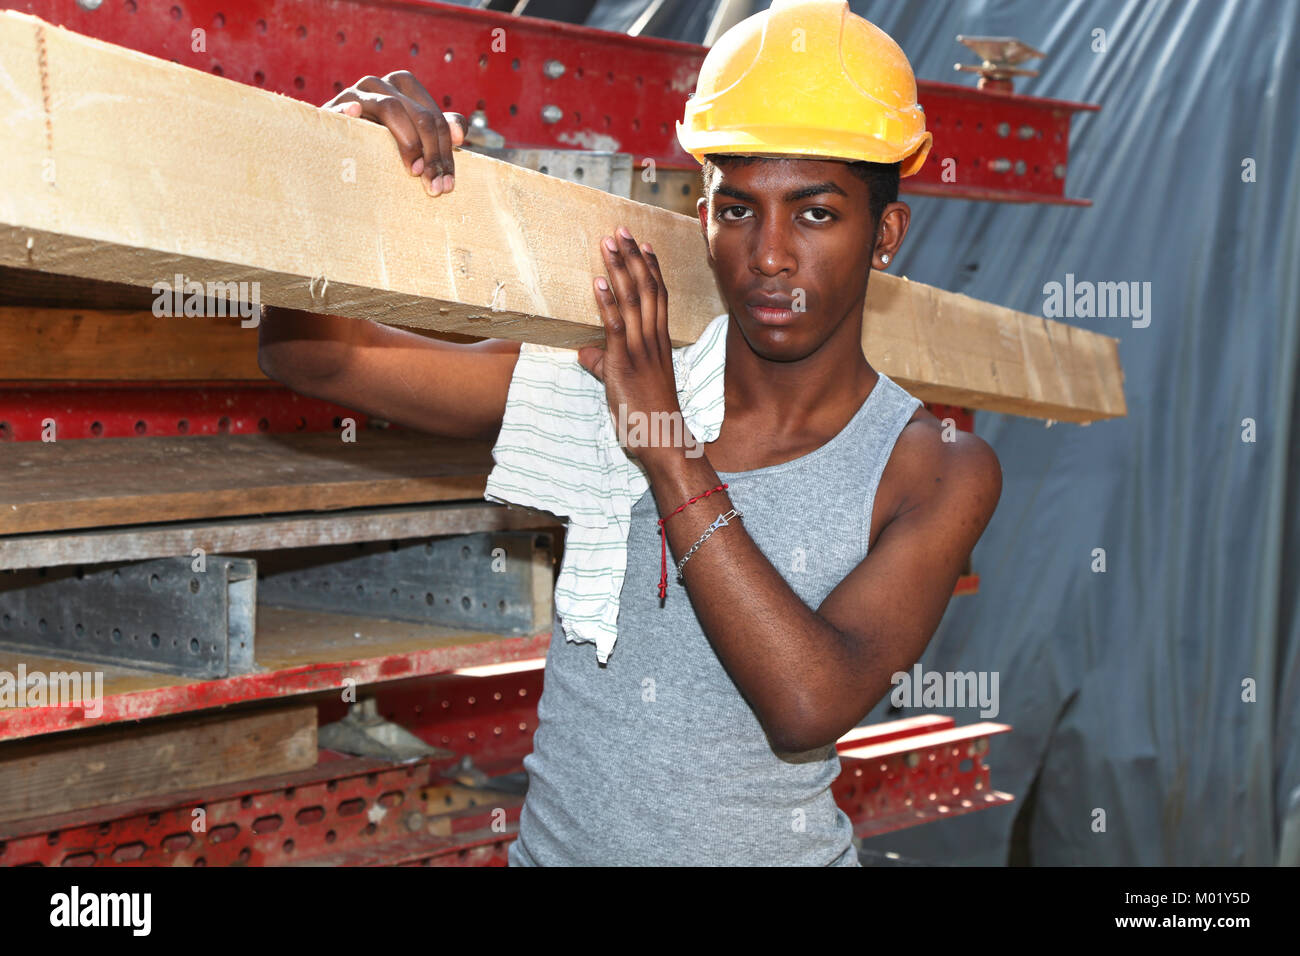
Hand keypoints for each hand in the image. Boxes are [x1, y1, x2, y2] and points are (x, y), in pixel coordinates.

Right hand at [323, 71, 465, 196]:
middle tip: (434, 187)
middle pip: (420, 116)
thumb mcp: (411, 136)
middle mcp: (381, 84)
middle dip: (432, 154)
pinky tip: (356, 115)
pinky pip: (344, 108)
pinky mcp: (332, 108)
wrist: (330, 146)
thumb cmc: (377, 143)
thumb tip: (461, 134)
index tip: (447, 183)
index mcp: (403, 86)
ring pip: (392, 109)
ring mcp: (355, 93)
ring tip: (413, 173)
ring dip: (409, 144)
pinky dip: (351, 111)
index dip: (446, 151)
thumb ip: (437, 132)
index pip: (435, 117)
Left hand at [577, 227, 687, 468]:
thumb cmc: (647, 416)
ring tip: (610, 243)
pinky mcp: (625, 363)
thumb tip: (585, 354)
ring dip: (619, 269)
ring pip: (633, 300)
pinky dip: (607, 303)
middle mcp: (652, 340)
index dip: (650, 268)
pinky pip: (616, 327)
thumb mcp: (623, 384)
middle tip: (622, 230)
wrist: (662, 439)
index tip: (644, 244)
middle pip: (647, 288)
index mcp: (658, 342)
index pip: (658, 296)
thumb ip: (604, 365)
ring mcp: (640, 349)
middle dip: (633, 257)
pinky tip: (598, 282)